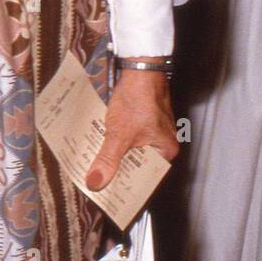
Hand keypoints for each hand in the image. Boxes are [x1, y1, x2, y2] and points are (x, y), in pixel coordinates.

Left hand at [85, 66, 177, 190]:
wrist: (139, 66)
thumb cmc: (138, 98)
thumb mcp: (119, 134)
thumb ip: (108, 159)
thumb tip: (96, 183)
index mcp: (165, 152)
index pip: (145, 178)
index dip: (125, 186)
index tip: (107, 193)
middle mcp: (163, 143)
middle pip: (137, 164)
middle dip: (117, 169)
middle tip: (97, 178)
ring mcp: (155, 130)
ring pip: (132, 150)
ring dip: (115, 153)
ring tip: (96, 162)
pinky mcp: (145, 119)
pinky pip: (130, 136)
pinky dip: (117, 139)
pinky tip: (101, 141)